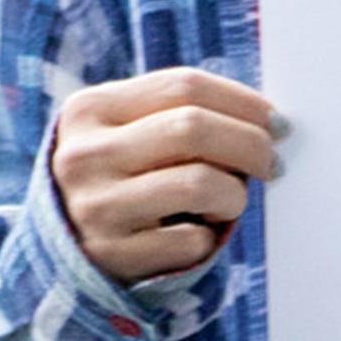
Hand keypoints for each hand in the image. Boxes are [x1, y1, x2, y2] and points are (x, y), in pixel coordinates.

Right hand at [50, 68, 277, 283]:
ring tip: (228, 201)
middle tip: (272, 163)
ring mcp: (97, 206)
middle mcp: (86, 154)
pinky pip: (191, 240)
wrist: (63, 245)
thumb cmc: (118, 177)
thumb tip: (266, 119)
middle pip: (193, 128)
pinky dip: (207, 238)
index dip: (243, 102)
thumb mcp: (125, 132)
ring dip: (233, 194)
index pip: (184, 85)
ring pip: (199, 184)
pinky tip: (195, 233)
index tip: (276, 122)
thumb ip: (177, 113)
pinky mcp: (114, 255)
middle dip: (250, 144)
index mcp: (90, 109)